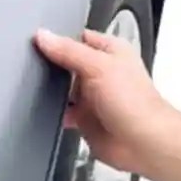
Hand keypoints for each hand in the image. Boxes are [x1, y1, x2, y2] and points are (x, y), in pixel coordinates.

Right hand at [34, 28, 174, 174]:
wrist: (141, 142)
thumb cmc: (134, 103)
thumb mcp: (98, 66)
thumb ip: (69, 51)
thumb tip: (44, 37)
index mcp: (111, 51)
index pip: (79, 38)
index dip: (59, 40)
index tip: (40, 43)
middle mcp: (103, 72)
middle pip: (68, 63)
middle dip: (54, 67)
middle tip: (39, 68)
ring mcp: (94, 96)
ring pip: (65, 89)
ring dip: (54, 92)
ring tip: (44, 91)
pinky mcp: (86, 118)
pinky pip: (64, 112)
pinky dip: (56, 113)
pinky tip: (50, 112)